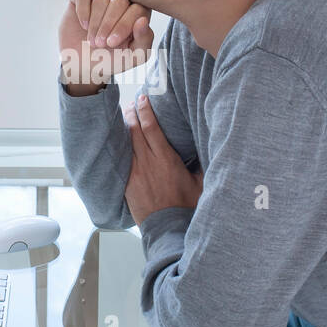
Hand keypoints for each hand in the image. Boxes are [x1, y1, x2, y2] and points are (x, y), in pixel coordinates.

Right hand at [58, 0, 154, 95]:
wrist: (84, 62)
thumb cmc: (112, 58)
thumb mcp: (133, 56)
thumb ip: (144, 40)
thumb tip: (143, 20)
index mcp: (140, 10)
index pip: (138, 9)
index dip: (124, 25)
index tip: (112, 43)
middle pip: (120, 1)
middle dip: (108, 25)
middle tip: (100, 44)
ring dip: (95, 22)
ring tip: (91, 39)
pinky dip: (83, 11)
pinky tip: (84, 25)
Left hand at [124, 93, 202, 227]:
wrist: (168, 228)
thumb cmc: (186, 207)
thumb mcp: (200, 183)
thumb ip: (200, 165)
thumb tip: (206, 150)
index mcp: (166, 159)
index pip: (152, 128)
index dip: (146, 111)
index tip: (144, 98)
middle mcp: (148, 163)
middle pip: (134, 131)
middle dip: (132, 114)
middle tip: (131, 104)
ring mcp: (135, 173)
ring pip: (126, 143)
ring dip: (124, 128)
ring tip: (124, 117)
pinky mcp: (128, 183)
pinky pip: (122, 160)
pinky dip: (120, 148)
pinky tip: (120, 142)